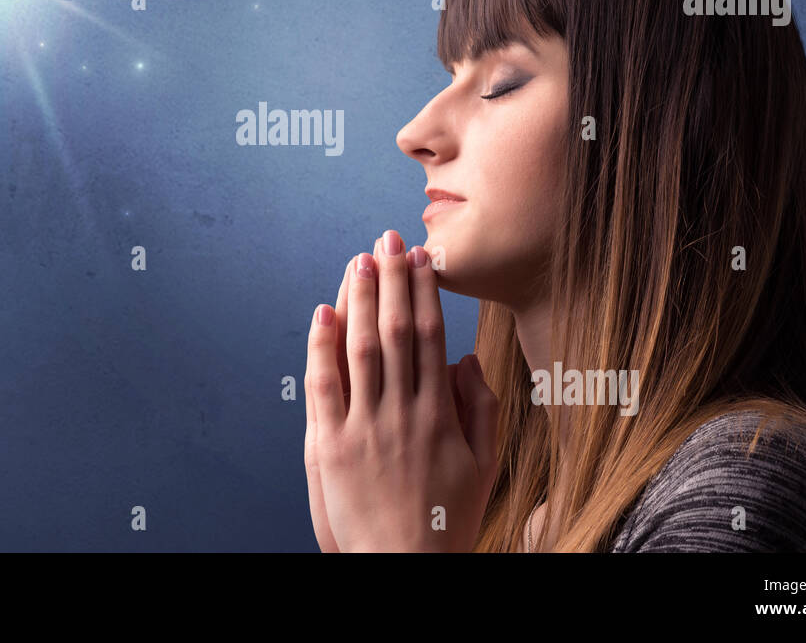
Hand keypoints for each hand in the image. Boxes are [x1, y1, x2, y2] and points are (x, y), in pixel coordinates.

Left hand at [303, 229, 500, 551]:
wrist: (407, 567)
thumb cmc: (448, 521)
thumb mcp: (484, 466)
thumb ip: (482, 409)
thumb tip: (468, 358)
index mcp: (439, 414)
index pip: (430, 336)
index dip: (424, 292)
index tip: (422, 258)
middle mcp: (402, 412)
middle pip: (395, 331)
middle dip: (392, 279)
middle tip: (387, 238)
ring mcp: (365, 428)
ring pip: (361, 349)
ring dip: (359, 299)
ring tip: (359, 259)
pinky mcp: (331, 447)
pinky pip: (325, 387)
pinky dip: (321, 347)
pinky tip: (322, 313)